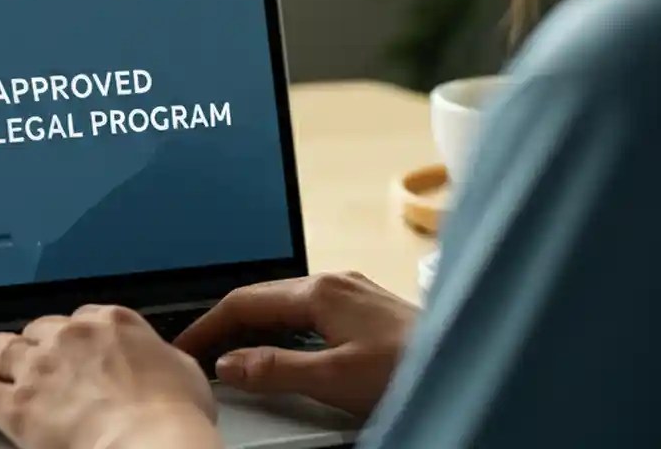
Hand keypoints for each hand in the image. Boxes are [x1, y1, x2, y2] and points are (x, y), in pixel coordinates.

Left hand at [0, 305, 221, 448]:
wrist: (150, 442)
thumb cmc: (173, 416)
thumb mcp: (184, 372)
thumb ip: (163, 358)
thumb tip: (165, 361)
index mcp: (112, 323)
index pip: (82, 317)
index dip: (73, 335)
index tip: (73, 348)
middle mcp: (71, 336)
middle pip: (38, 330)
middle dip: (35, 346)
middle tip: (34, 364)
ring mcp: (41, 368)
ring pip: (1, 349)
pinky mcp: (18, 404)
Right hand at [174, 271, 416, 416]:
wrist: (475, 360)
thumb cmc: (412, 369)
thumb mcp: (336, 378)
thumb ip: (277, 369)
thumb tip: (229, 364)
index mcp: (319, 291)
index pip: (243, 301)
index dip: (208, 326)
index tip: (185, 348)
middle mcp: (333, 282)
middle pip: (262, 298)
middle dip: (226, 325)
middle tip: (199, 354)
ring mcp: (352, 293)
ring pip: (286, 305)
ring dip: (254, 328)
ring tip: (232, 357)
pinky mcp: (367, 309)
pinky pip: (308, 314)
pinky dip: (282, 331)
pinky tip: (283, 352)